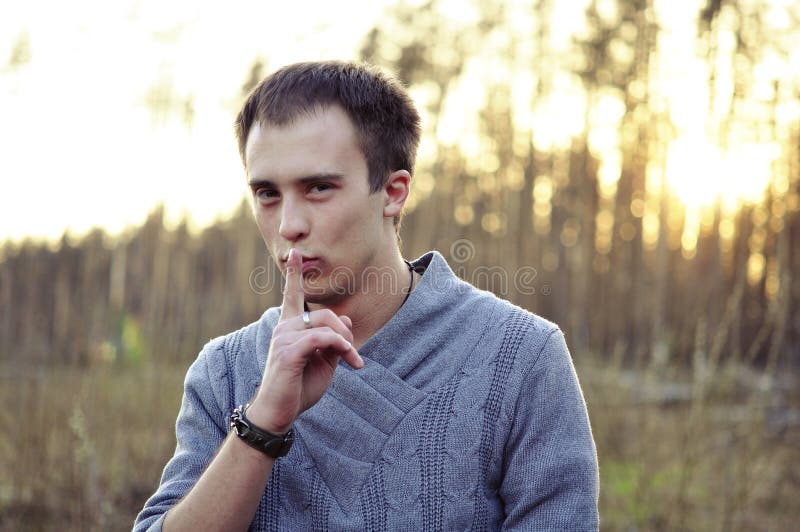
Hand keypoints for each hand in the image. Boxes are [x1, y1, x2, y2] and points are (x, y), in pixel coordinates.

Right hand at [249, 248, 363, 433]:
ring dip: (347, 344)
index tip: (293, 253)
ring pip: (326, 325)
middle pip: (325, 314)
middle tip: (354, 356)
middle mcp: (283, 328)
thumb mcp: (324, 362)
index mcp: (290, 328)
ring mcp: (283, 337)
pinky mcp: (288, 351)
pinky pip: (322, 338)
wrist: (279, 413)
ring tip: (354, 362)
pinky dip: (341, 347)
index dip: (293, 275)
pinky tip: (349, 361)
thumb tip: (346, 321)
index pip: (292, 296)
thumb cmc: (299, 389)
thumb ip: (334, 341)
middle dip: (346, 333)